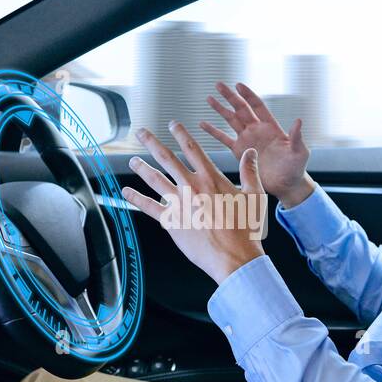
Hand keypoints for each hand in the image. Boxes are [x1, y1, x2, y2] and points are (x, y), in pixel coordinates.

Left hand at [122, 122, 267, 283]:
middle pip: (167, 159)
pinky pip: (149, 207)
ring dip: (142, 168)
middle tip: (142, 133)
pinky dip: (136, 198)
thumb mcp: (254, 195)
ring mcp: (179, 204)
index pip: (192, 149)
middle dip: (152, 143)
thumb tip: (251, 153)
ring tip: (132, 161)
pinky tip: (127, 192)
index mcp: (211, 178)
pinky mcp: (171, 222)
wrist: (234, 256)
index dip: (181, 134)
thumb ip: (250, 171)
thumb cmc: (246, 229)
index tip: (174, 125)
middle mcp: (192, 186)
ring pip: (155, 180)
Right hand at [200, 82, 315, 207]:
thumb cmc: (296, 167)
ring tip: (209, 99)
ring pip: (231, 121)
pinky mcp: (240, 152)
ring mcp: (247, 140)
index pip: (258, 106)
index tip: (238, 85)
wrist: (285, 184)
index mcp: (271, 127)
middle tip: (219, 85)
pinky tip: (203, 124)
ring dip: (220, 110)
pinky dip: (214, 132)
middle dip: (230, 97)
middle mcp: (257, 130)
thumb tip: (299, 121)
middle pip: (241, 109)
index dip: (248, 95)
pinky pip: (224, 139)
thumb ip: (296, 137)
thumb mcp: (299, 152)